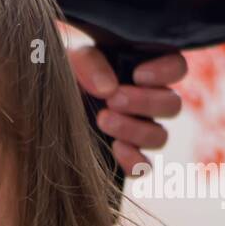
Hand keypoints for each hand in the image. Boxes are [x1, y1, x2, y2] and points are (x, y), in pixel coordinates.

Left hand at [69, 47, 187, 175]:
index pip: (176, 68)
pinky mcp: (125, 156)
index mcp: (145, 72)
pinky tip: (115, 148)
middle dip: (145, 102)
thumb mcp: (73, 59)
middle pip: (172, 105)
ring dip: (136, 130)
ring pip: (160, 137)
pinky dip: (134, 161)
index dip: (166, 72)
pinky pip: (143, 166)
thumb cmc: (67, 75)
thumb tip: (109, 88)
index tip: (138, 74)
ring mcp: (139, 131)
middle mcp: (148, 102)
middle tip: (113, 100)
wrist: (48, 106)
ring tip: (104, 120)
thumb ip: (89, 62)